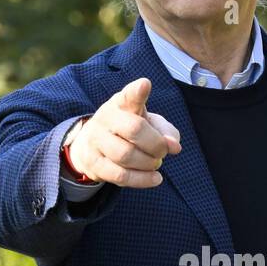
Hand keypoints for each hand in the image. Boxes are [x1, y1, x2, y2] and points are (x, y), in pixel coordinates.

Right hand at [66, 77, 181, 187]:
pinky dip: (142, 180)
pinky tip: (156, 178)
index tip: (145, 85)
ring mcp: (96, 141)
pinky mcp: (94, 163)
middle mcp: (105, 118)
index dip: (137, 91)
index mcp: (121, 103)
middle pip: (134, 130)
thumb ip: (165, 131)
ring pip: (126, 155)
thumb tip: (174, 147)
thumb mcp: (148, 123)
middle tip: (163, 151)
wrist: (92, 146)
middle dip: (156, 144)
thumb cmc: (127, 130)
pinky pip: (120, 175)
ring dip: (148, 163)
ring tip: (156, 163)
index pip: (128, 96)